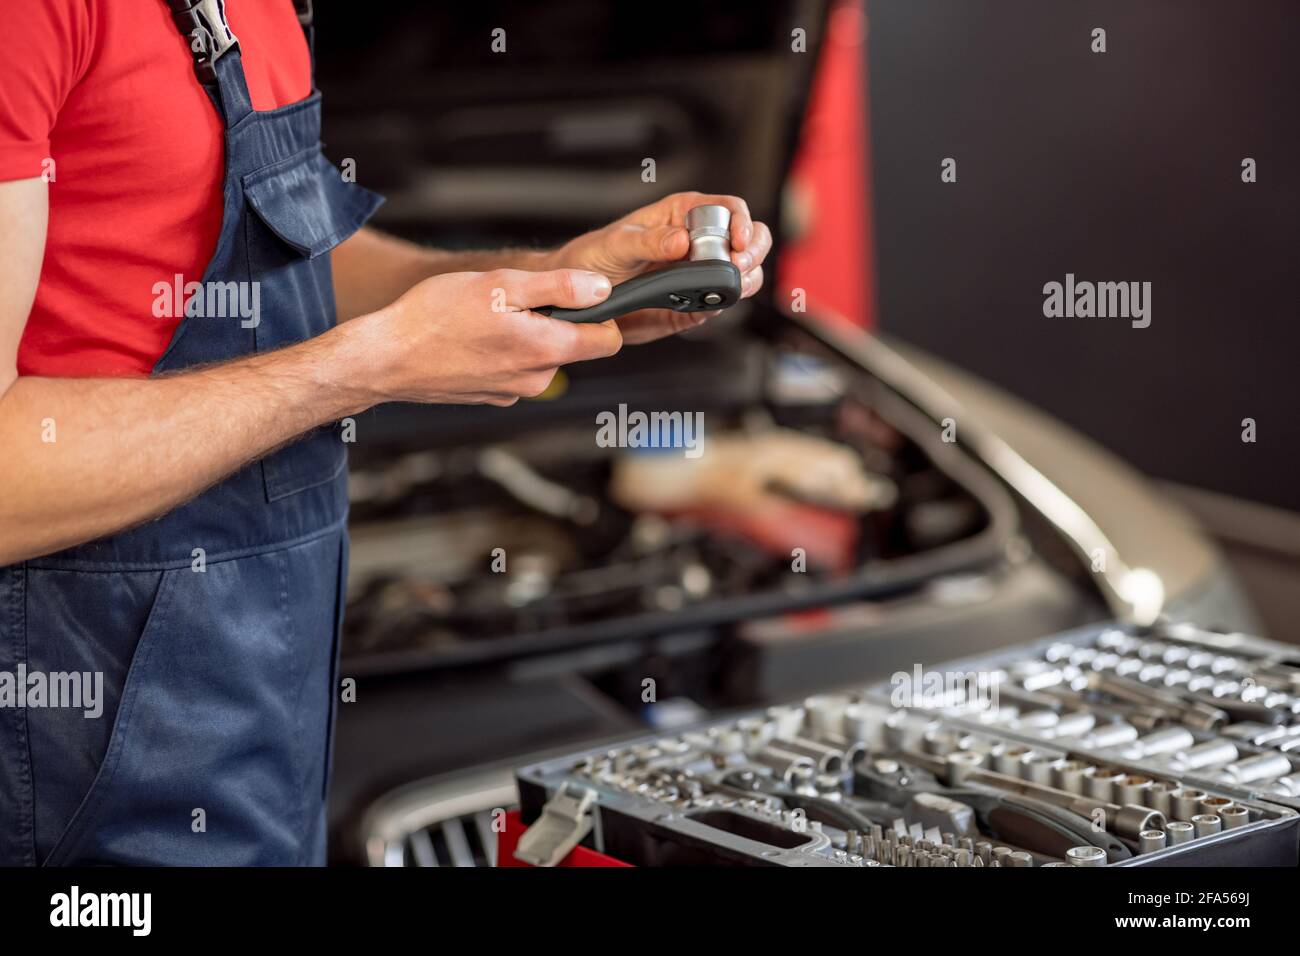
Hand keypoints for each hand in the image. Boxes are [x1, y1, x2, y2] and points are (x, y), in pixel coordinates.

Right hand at [360, 269, 622, 405]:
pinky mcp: (493, 397)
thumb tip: (603, 289)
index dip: (602, 314)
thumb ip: (560, 287)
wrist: (386, 358)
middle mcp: (537, 380)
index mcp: (547, 350)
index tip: (580, 296)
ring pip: (541, 356)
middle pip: (573, 346)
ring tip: (486, 318)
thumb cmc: (436, 317)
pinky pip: (514, 369)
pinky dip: (503, 352)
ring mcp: (514, 392)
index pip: (608, 340)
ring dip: (525, 335)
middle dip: (555, 321)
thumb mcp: (502, 285)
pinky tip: (473, 338)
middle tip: (512, 300)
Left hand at [546, 191, 772, 343]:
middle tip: (737, 266)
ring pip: (744, 272)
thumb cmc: (594, 258)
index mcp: (683, 216)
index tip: (737, 240)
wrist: (579, 298)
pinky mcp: (696, 303)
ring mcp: (700, 274)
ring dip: (746, 279)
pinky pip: (723, 301)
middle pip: (749, 239)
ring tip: (730, 285)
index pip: (728, 209)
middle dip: (752, 252)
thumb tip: (681, 240)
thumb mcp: (617, 244)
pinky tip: (713, 301)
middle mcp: (698, 243)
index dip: (740, 221)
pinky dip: (727, 302)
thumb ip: (650, 241)